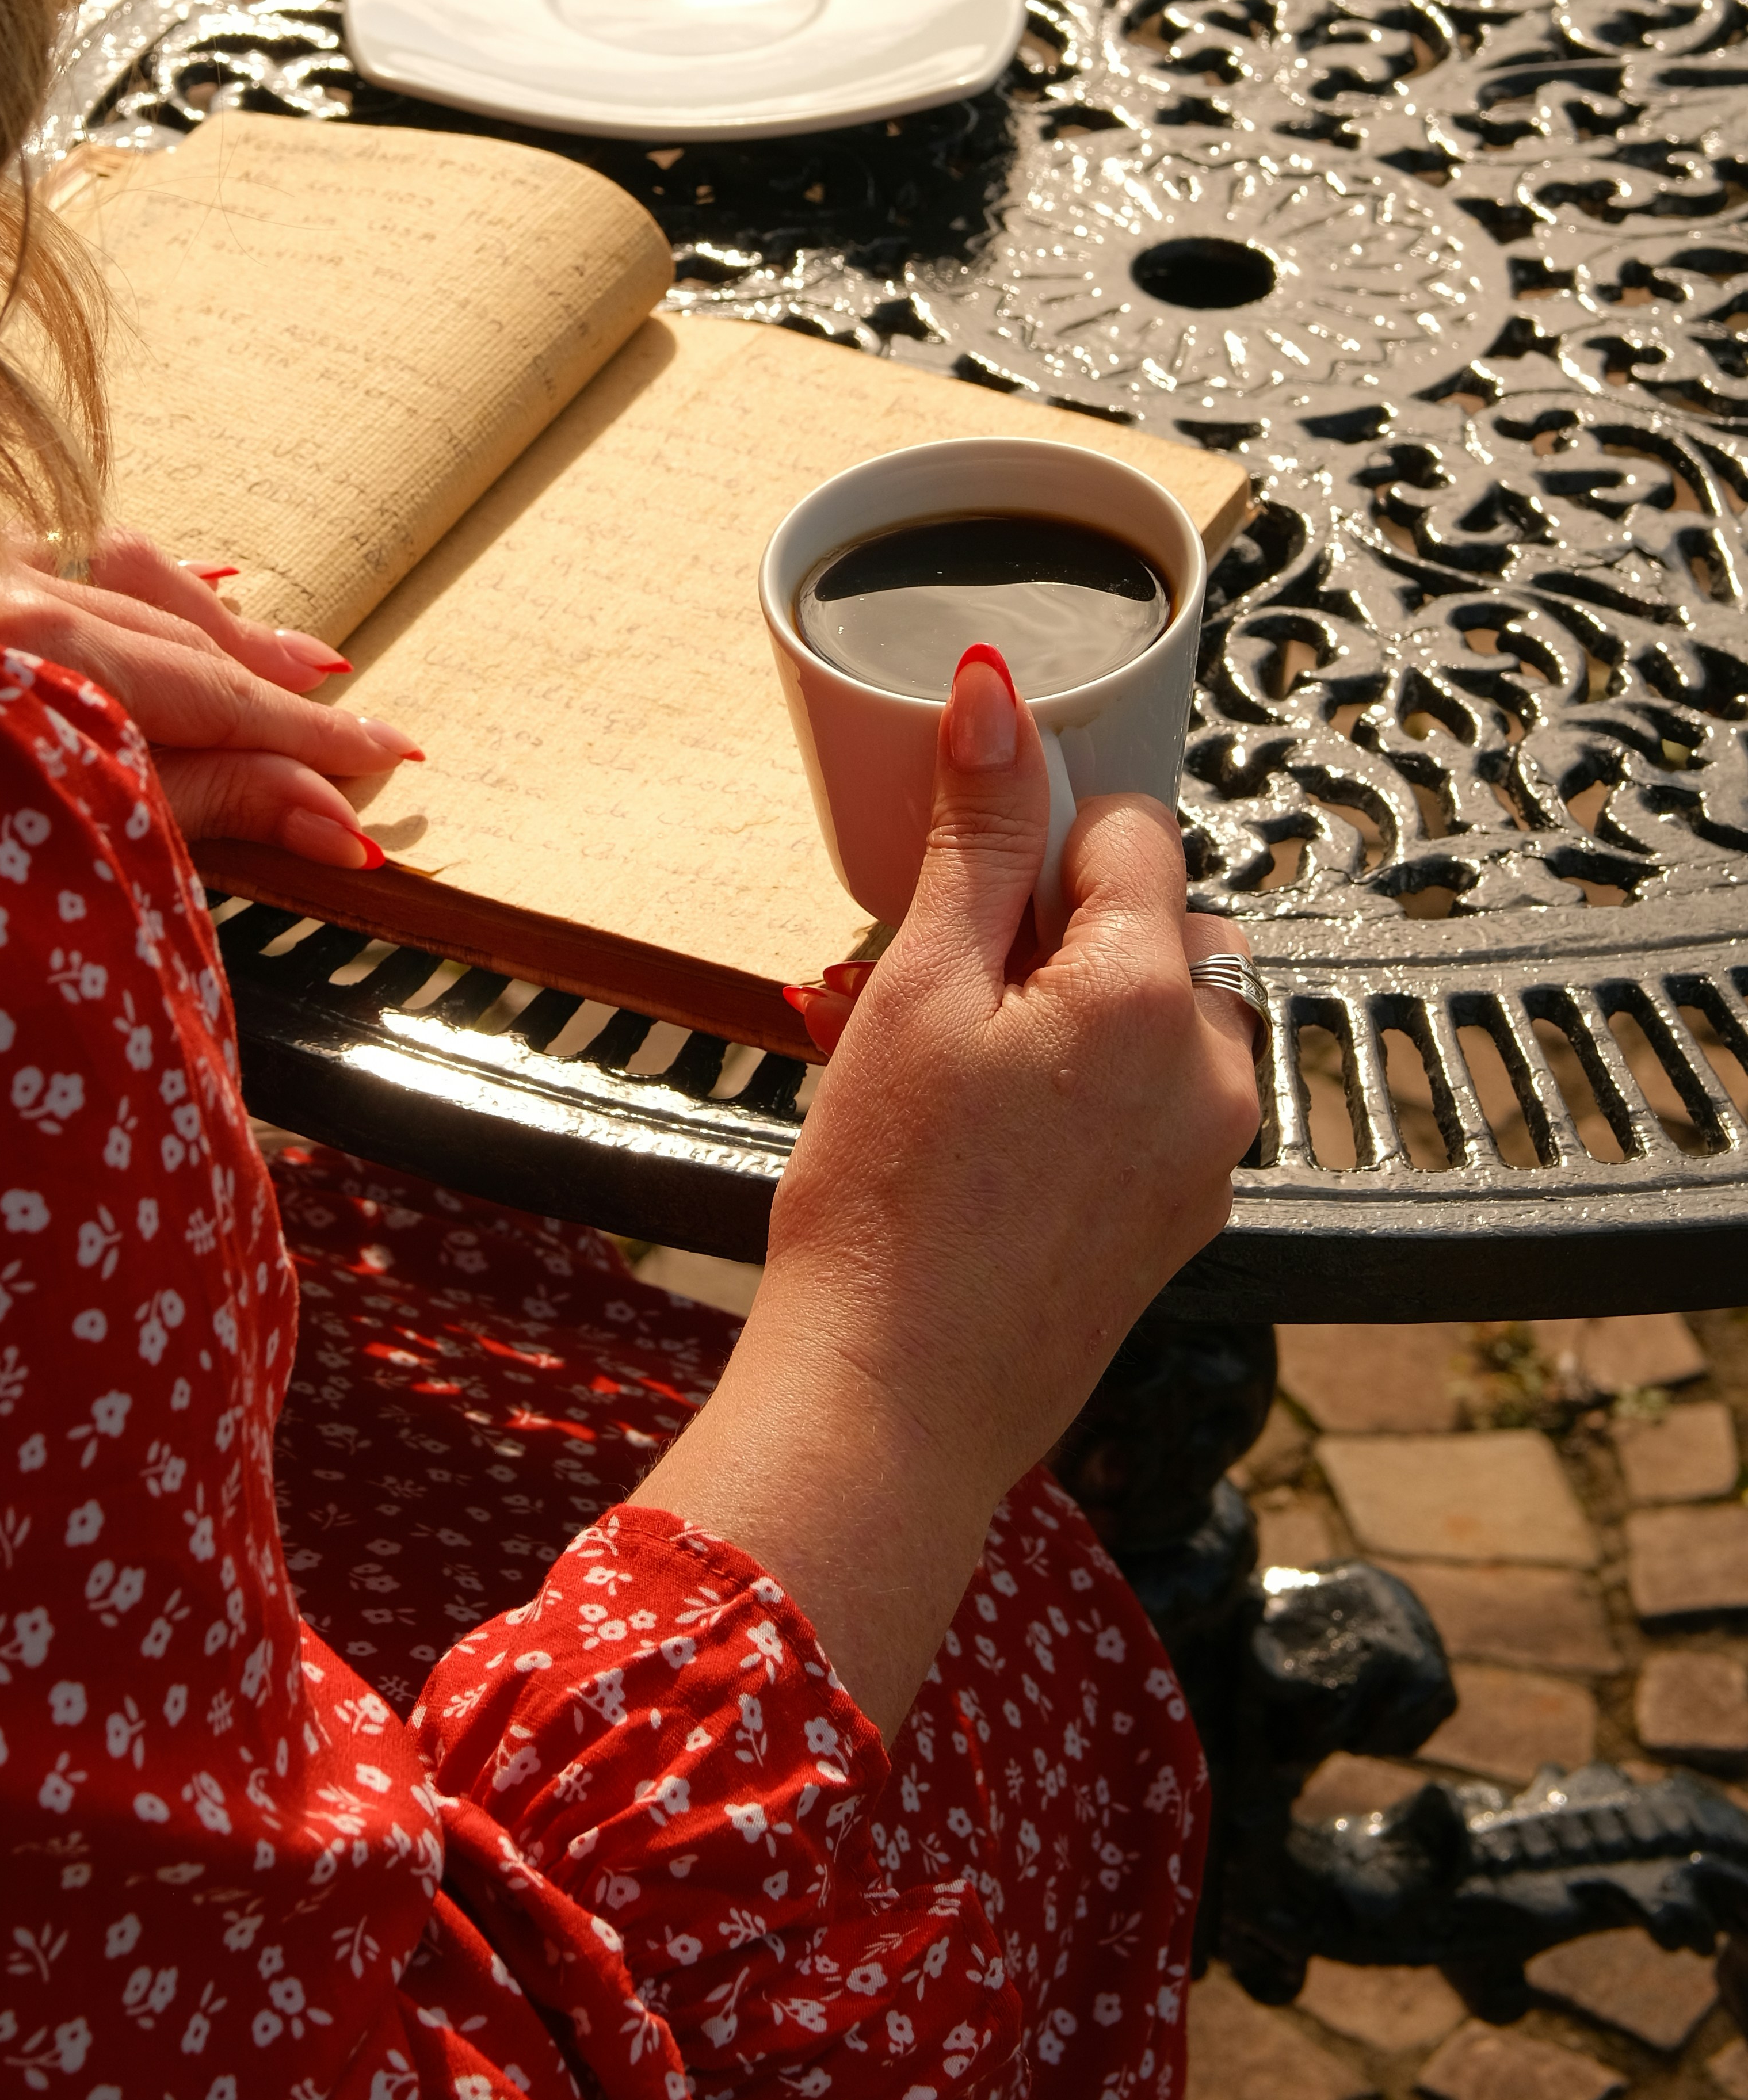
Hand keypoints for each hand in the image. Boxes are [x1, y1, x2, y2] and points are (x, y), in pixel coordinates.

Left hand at [0, 532, 417, 870]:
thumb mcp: (76, 848)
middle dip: (274, 689)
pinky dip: (132, 588)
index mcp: (34, 653)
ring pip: (124, 574)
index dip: (310, 735)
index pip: (213, 691)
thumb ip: (209, 809)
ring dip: (214, 626)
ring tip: (296, 669)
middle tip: (358, 738)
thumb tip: (336, 814)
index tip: (391, 758)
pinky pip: (58, 558)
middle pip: (178, 629)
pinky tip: (197, 593)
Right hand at [638, 644, 1260, 1736]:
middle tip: (922, 987)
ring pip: (1136, 1016)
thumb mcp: (917, 986)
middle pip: (1142, 924)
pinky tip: (965, 1130)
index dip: (1031, 841)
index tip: (954, 890)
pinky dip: (1063, 1090)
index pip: (1128, 829)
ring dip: (1045, 1009)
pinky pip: (1136, 1105)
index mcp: (1155, 995)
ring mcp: (1205, 1158)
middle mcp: (1212, 1073)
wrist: (891, 1409)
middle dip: (1035, 931)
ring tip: (929, 1063)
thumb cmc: (887, 1203)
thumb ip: (975, 832)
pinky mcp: (1177, 1222)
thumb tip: (998, 690)